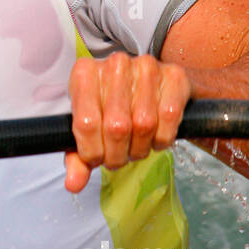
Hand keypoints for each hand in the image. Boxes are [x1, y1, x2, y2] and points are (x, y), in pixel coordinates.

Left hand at [65, 52, 190, 193]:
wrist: (153, 86)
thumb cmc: (113, 108)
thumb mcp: (90, 128)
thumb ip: (78, 157)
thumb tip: (74, 185)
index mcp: (84, 73)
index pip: (85, 124)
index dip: (92, 152)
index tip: (96, 159)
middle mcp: (115, 64)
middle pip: (116, 127)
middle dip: (117, 154)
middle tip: (118, 158)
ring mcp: (146, 67)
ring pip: (144, 125)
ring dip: (140, 148)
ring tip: (135, 148)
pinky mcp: (173, 75)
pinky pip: (169, 118)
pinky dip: (163, 138)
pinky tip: (155, 138)